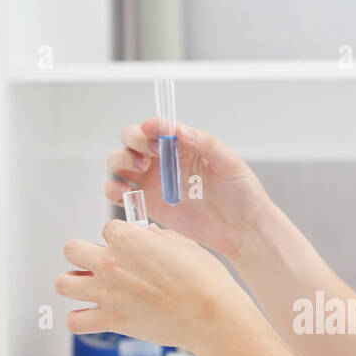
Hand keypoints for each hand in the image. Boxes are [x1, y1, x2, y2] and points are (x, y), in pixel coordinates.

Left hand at [56, 218, 252, 350]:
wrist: (211, 315)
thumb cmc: (204, 279)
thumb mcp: (184, 244)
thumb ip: (158, 237)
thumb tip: (148, 236)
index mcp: (127, 239)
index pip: (108, 229)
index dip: (120, 238)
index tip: (133, 249)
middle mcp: (110, 263)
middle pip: (71, 249)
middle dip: (83, 254)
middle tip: (98, 264)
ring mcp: (107, 293)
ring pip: (63, 284)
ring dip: (73, 284)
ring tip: (88, 288)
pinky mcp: (112, 321)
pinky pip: (75, 322)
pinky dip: (79, 320)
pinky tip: (91, 317)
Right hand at [106, 118, 275, 261]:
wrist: (242, 229)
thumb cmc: (241, 193)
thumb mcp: (228, 162)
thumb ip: (205, 142)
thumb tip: (180, 130)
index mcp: (182, 144)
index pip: (157, 127)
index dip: (151, 125)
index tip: (152, 130)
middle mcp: (163, 160)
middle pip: (131, 140)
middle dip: (133, 141)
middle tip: (149, 155)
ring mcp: (153, 182)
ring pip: (119, 163)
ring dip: (120, 161)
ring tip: (140, 170)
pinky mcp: (148, 204)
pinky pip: (119, 193)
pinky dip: (114, 189)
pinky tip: (127, 192)